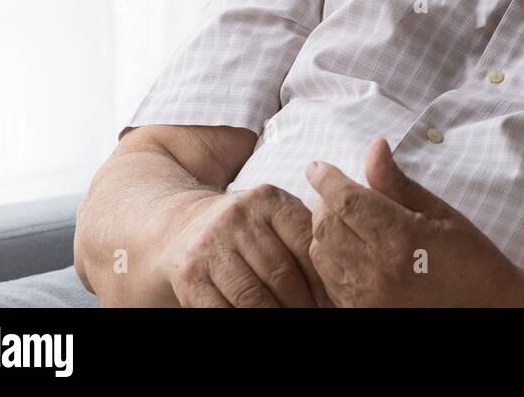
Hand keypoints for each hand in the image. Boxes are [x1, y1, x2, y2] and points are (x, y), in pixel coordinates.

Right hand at [159, 185, 334, 306]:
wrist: (184, 224)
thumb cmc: (247, 227)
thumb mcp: (275, 216)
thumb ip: (305, 235)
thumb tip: (340, 276)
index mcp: (268, 200)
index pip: (306, 244)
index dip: (323, 280)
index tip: (334, 300)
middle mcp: (237, 218)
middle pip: (281, 274)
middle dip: (303, 304)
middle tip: (316, 315)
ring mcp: (210, 245)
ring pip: (252, 296)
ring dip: (276, 317)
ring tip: (294, 321)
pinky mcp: (189, 274)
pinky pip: (222, 309)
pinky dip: (246, 321)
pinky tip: (259, 322)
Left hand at [304, 138, 523, 306]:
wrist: (484, 306)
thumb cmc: (468, 255)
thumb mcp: (438, 211)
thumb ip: (397, 183)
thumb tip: (374, 147)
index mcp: (401, 239)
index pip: (346, 201)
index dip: (327, 180)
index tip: (318, 167)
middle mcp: (377, 271)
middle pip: (326, 225)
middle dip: (326, 201)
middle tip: (339, 191)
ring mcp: (366, 297)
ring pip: (320, 253)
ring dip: (325, 229)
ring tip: (345, 218)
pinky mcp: (361, 312)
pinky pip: (328, 279)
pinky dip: (330, 257)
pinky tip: (349, 247)